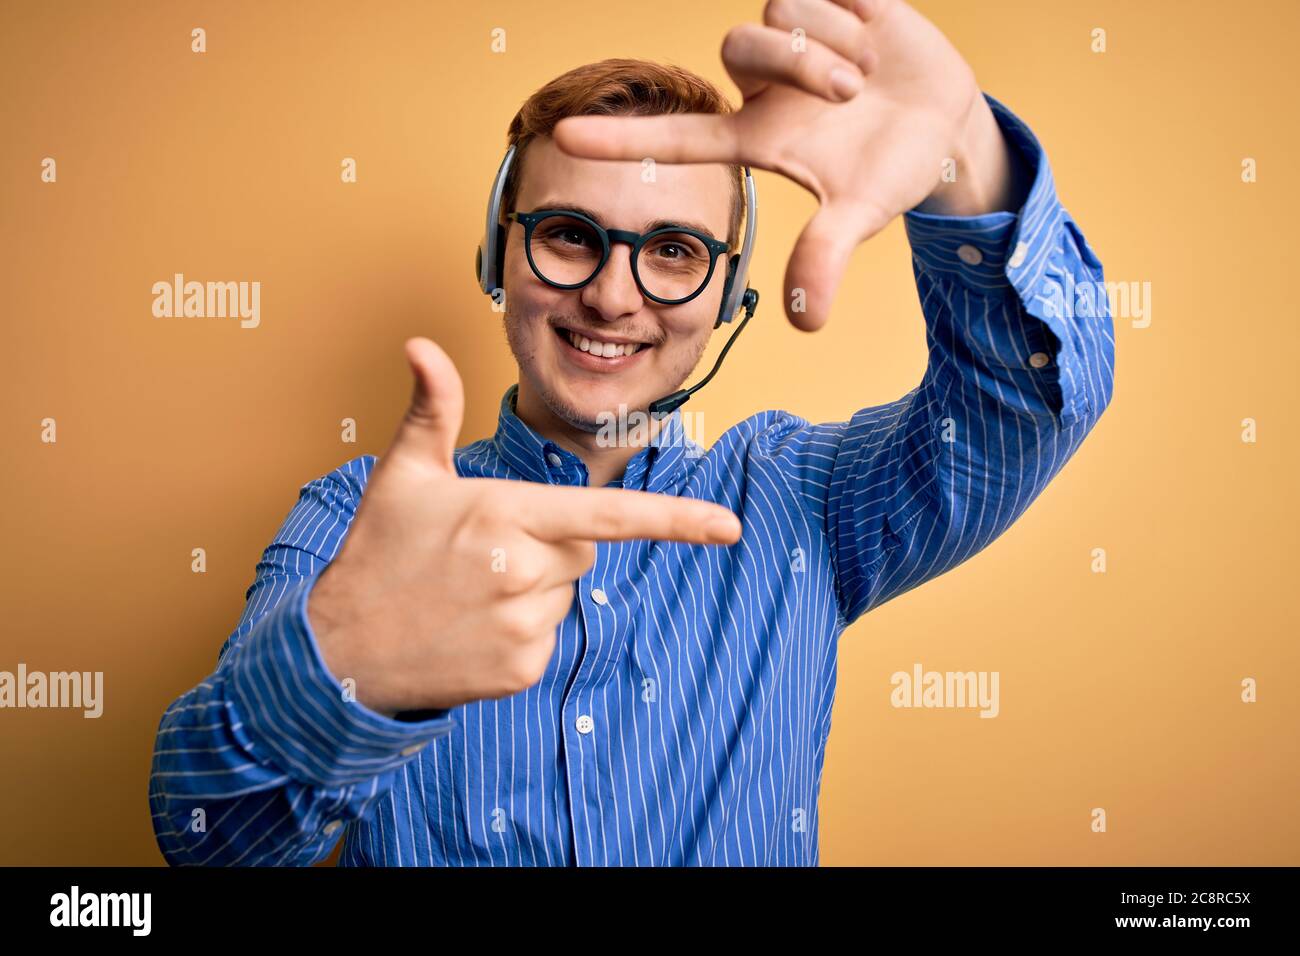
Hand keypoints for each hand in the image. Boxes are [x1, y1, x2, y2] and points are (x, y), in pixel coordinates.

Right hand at [308, 338, 742, 715]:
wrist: (339, 651)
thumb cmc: (377, 553)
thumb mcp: (402, 475)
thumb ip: (430, 408)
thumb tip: (420, 345)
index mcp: (503, 514)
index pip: (606, 516)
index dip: (675, 520)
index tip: (729, 529)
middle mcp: (521, 572)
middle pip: (582, 549)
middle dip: (546, 545)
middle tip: (481, 552)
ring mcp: (523, 627)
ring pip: (565, 593)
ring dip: (533, 589)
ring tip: (470, 592)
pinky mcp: (522, 670)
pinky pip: (549, 637)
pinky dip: (520, 631)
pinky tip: (472, 628)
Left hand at [553, 0, 1025, 330]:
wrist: (944, 122)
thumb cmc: (889, 170)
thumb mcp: (860, 213)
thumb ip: (824, 258)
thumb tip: (806, 324)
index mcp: (755, 136)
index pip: (674, 136)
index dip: (620, 140)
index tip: (561, 139)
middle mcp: (760, 84)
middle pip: (739, 46)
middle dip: (800, 64)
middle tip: (851, 92)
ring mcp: (790, 39)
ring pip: (780, 11)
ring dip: (833, 43)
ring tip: (868, 73)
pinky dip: (856, 12)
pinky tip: (874, 37)